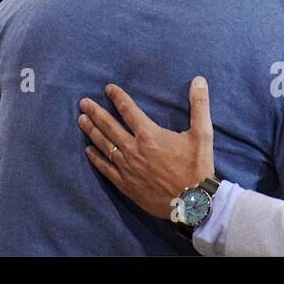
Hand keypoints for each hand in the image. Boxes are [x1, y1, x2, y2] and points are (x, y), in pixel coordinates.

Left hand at [78, 77, 215, 219]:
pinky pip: (106, 168)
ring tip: (81, 120)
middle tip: (83, 102)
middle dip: (95, 112)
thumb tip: (199, 80)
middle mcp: (134, 149)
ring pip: (104, 145)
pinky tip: (88, 150)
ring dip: (92, 131)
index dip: (117, 97)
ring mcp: (127, 167)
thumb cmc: (197, 167)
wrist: (193, 203)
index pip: (128, 109)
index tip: (107, 88)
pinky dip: (96, 158)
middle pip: (109, 126)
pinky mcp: (125, 184)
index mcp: (149, 135)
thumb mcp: (202, 133)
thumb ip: (199, 105)